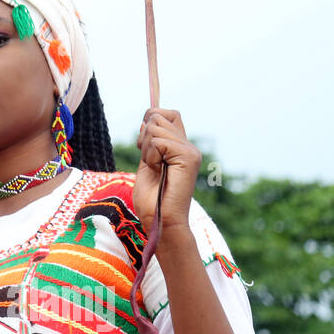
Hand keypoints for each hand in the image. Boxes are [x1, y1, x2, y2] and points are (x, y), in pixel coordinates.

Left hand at [134, 108, 201, 231]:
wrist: (160, 220)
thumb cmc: (152, 198)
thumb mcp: (147, 163)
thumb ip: (149, 143)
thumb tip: (146, 120)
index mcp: (180, 147)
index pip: (167, 113)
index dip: (150, 121)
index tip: (144, 146)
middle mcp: (188, 146)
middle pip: (158, 116)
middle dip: (144, 136)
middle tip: (150, 161)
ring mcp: (190, 151)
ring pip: (155, 127)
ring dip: (146, 149)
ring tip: (155, 168)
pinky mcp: (188, 158)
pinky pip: (158, 142)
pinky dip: (150, 157)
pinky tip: (158, 171)